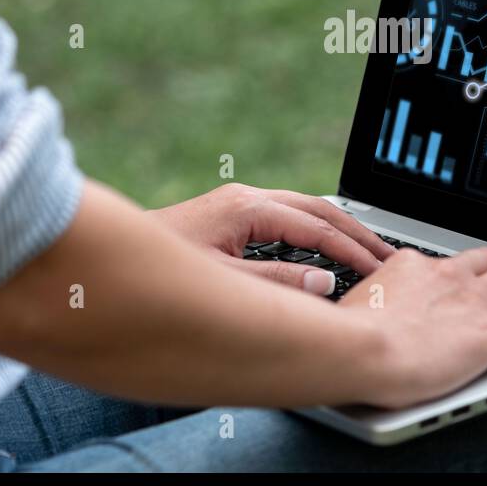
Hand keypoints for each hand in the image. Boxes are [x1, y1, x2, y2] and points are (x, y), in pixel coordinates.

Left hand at [148, 183, 395, 295]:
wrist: (98, 265)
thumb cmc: (151, 275)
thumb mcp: (218, 284)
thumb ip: (274, 286)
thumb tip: (325, 283)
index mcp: (246, 208)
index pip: (316, 228)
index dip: (352, 252)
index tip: (381, 272)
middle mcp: (243, 199)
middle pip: (317, 209)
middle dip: (355, 232)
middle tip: (389, 257)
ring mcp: (235, 205)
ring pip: (302, 211)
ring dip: (336, 231)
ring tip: (366, 254)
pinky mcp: (226, 217)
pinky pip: (284, 220)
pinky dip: (312, 233)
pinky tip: (321, 252)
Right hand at [339, 247, 486, 407]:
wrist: (356, 351)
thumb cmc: (342, 338)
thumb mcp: (352, 309)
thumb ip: (366, 307)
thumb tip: (355, 318)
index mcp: (410, 267)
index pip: (443, 263)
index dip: (458, 276)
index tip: (459, 287)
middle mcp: (445, 275)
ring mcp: (472, 301)